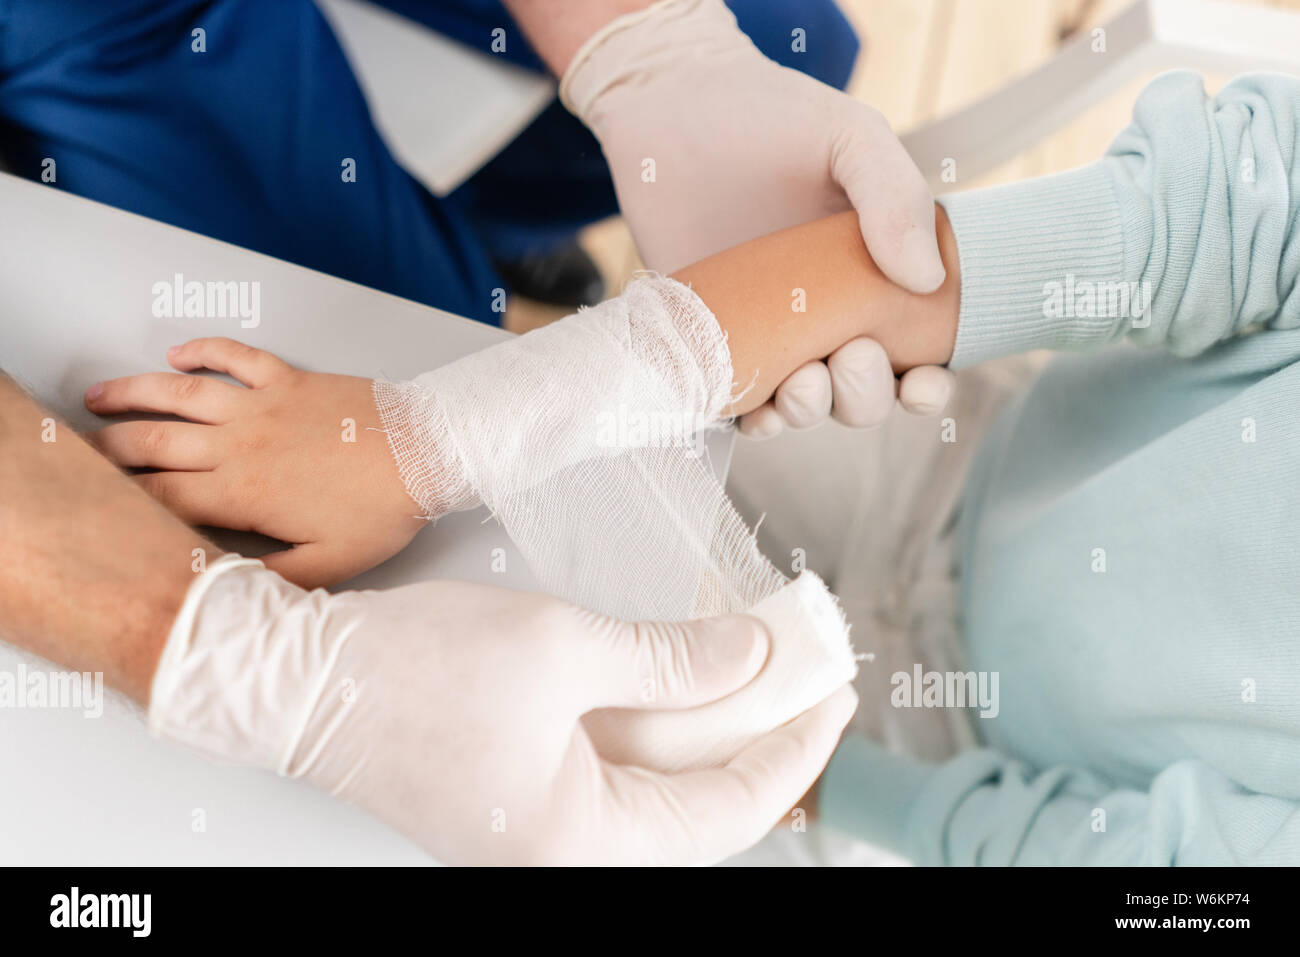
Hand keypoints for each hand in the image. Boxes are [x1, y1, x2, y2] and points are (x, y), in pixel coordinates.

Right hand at [85, 338, 428, 587]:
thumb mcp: (330, 565)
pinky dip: (204, 349)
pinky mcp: (290, 378)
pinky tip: (179, 352)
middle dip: (108, 448)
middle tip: (79, 451)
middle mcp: (241, 444)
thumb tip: (233, 590)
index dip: (124, 500)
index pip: (163, 497)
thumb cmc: (383, 510)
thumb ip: (275, 580)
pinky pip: (236, 357)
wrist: (427, 453)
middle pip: (155, 443)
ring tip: (98, 397)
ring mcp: (263, 406)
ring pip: (180, 394)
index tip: (98, 503)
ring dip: (134, 393)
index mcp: (244, 494)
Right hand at [151, 556, 858, 864]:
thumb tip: (749, 660)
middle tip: (807, 682)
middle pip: (696, 806)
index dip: (791, 752)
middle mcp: (560, 849)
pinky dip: (654, 725)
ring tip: (757, 670)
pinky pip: (610, 768)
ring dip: (707, 728)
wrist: (294, 681)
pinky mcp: (516, 790)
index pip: (725, 812)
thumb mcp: (560, 648)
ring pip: (655, 786)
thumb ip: (668, 659)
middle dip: (759, 740)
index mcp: (578, 839)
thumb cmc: (407, 672)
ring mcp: (535, 824)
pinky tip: (679, 679)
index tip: (834, 696)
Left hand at [561, 0, 952, 435]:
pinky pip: (736, 401)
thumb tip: (927, 280)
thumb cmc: (772, 118)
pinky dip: (752, 418)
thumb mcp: (851, 139)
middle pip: (863, 395)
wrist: (675, 106)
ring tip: (803, 384)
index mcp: (878, 279)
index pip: (920, 354)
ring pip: (804, 407)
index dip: (928, 385)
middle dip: (865, 395)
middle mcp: (829, 317)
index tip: (924, 382)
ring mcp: (770, 332)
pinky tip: (757, 409)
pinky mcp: (713, 338)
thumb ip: (895, 196)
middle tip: (851, 355)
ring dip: (812, 411)